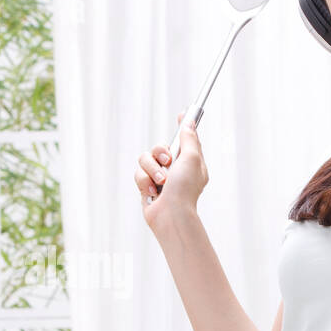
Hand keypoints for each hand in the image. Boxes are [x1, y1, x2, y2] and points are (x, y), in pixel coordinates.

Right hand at [134, 111, 208, 230]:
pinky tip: (154, 194)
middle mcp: (175, 169)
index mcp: (190, 162)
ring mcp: (160, 178)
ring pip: (145, 159)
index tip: (182, 114)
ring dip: (152, 170)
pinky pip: (139, 174)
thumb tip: (189, 122)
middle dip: (160, 152)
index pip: (185, 139)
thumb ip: (189, 138)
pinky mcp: (147, 186)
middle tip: (167, 161)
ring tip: (161, 183)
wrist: (171, 215)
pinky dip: (145, 182)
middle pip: (159, 146)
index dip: (183, 126)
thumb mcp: (192, 159)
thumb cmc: (184, 189)